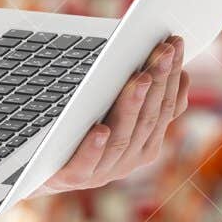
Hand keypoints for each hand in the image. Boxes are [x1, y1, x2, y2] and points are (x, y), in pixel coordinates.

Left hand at [37, 34, 184, 193]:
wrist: (41, 172)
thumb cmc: (81, 134)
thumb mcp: (115, 115)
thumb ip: (143, 99)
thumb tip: (180, 72)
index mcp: (145, 144)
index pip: (166, 108)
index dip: (172, 75)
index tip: (175, 44)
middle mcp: (130, 159)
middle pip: (149, 118)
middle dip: (159, 81)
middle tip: (163, 51)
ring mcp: (104, 171)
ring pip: (123, 137)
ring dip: (132, 106)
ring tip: (140, 79)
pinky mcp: (74, 177)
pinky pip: (87, 163)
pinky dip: (95, 147)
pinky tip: (100, 129)